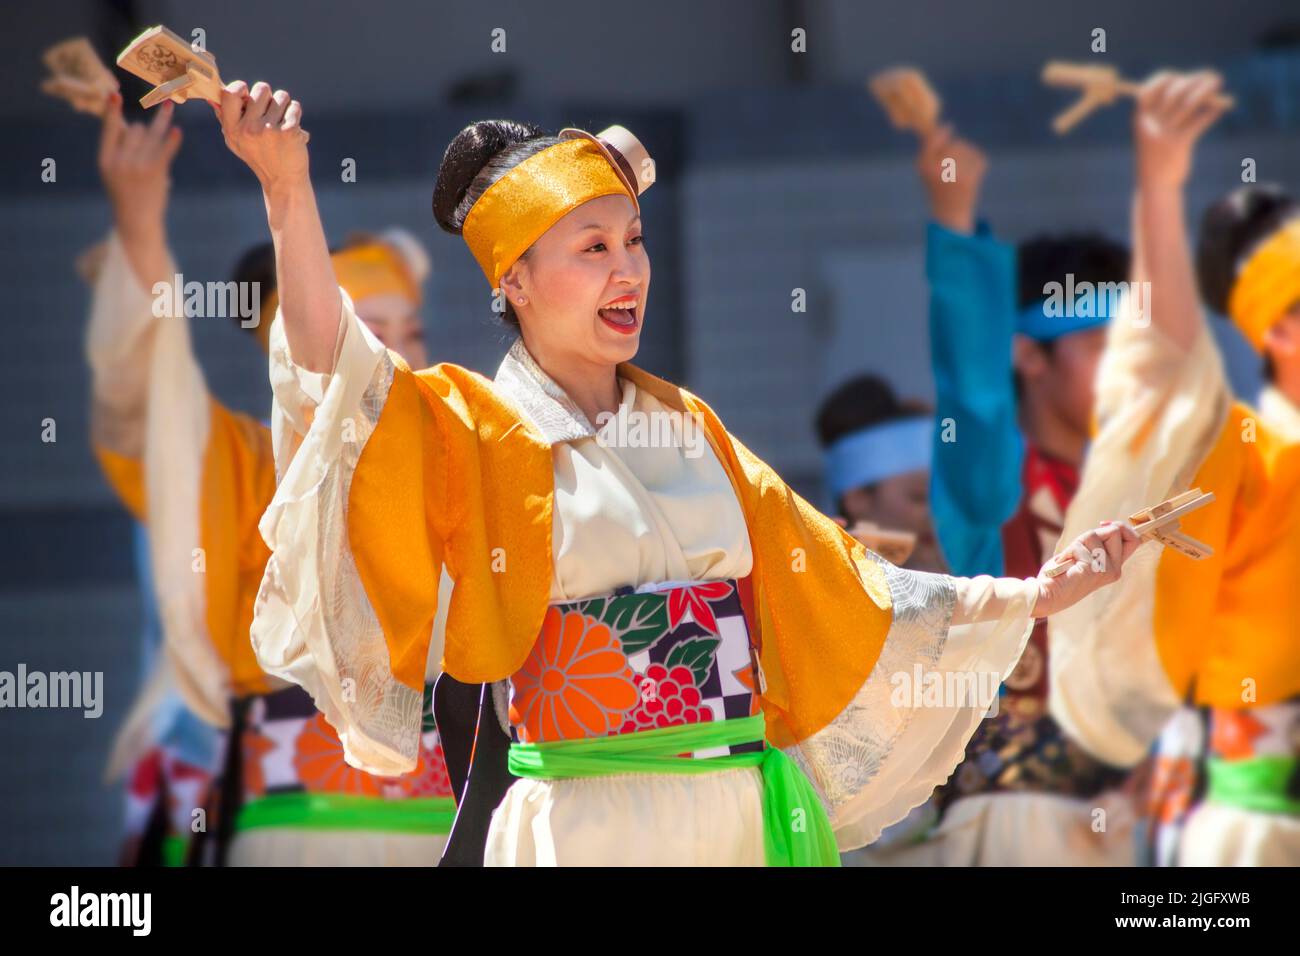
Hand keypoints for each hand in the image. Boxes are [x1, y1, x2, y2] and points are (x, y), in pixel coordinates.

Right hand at [98, 93, 181, 242]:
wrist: (136, 219)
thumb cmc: (125, 191)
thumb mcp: (113, 170)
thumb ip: (119, 148)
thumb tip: (128, 122)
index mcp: (105, 159)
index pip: (109, 130)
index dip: (112, 112)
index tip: (113, 94)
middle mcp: (120, 162)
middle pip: (135, 130)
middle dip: (142, 130)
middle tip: (145, 142)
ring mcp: (138, 167)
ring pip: (151, 134)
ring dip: (161, 122)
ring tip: (169, 103)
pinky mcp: (156, 173)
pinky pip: (165, 151)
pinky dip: (172, 140)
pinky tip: (177, 130)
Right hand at [215, 81, 308, 193]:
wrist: (284, 181)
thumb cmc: (259, 156)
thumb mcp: (236, 141)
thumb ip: (225, 118)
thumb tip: (213, 95)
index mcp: (233, 129)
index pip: (230, 93)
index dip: (241, 87)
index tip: (248, 95)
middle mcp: (249, 129)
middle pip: (261, 88)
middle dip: (269, 96)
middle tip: (270, 112)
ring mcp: (269, 130)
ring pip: (281, 96)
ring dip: (284, 105)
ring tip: (282, 122)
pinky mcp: (289, 132)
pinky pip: (294, 107)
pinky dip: (295, 114)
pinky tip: (293, 129)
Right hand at [915, 123, 985, 234]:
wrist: (950, 214)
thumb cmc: (937, 188)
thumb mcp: (927, 169)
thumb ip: (931, 149)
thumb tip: (944, 126)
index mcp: (924, 166)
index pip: (933, 139)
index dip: (942, 133)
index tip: (949, 128)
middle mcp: (938, 169)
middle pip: (954, 144)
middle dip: (956, 149)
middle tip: (953, 166)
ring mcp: (955, 174)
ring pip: (967, 150)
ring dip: (967, 156)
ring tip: (961, 174)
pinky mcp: (971, 178)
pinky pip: (978, 157)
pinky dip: (977, 163)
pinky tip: (971, 177)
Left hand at [1032, 520, 1141, 617]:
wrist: (1047, 595)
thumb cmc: (1062, 574)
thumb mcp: (1086, 553)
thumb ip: (1100, 543)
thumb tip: (1110, 525)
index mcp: (1115, 567)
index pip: (1134, 540)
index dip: (1122, 527)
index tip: (1103, 526)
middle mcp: (1115, 570)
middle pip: (1116, 530)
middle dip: (1093, 533)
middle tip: (1078, 551)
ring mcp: (1106, 571)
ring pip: (1094, 535)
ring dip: (1077, 543)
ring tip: (1069, 560)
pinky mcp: (1093, 570)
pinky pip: (1079, 546)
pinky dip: (1068, 552)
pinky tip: (1064, 566)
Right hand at [1134, 70, 1228, 191]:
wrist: (1154, 185)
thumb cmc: (1156, 155)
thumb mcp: (1152, 132)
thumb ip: (1166, 111)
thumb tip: (1193, 86)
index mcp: (1140, 117)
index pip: (1151, 87)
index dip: (1169, 78)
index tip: (1184, 77)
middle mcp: (1150, 123)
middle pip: (1174, 91)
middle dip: (1195, 80)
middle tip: (1211, 77)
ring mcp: (1163, 134)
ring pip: (1188, 103)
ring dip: (1206, 90)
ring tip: (1218, 82)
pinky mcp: (1178, 145)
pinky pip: (1199, 122)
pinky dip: (1212, 113)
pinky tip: (1221, 107)